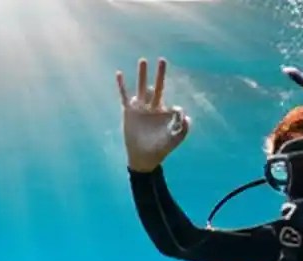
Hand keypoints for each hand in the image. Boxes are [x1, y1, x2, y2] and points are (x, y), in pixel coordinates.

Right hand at [115, 57, 189, 172]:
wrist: (144, 158)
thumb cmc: (161, 149)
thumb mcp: (175, 139)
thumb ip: (183, 128)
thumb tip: (183, 113)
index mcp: (164, 111)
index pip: (174, 104)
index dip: (174, 107)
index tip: (175, 113)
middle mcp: (152, 107)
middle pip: (157, 86)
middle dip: (160, 74)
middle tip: (163, 60)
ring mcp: (140, 108)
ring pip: (140, 87)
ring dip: (142, 74)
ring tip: (143, 60)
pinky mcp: (128, 111)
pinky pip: (124, 96)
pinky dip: (121, 85)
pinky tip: (119, 74)